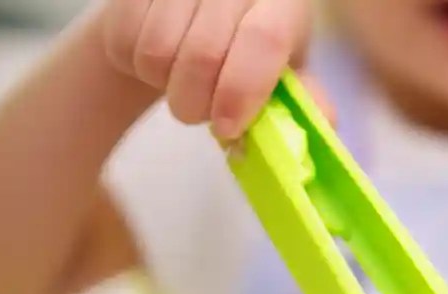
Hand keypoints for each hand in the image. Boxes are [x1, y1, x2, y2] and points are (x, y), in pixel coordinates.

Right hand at [95, 0, 320, 138]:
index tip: (228, 128)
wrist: (198, 4)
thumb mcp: (287, 66)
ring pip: (156, 51)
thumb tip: (324, 123)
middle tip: (202, 115)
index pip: (264, 40)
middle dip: (197, 104)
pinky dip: (134, 67)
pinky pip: (123, 40)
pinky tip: (157, 61)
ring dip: (165, 86)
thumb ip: (303, 95)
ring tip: (180, 82)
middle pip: (204, 54)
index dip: (243, 90)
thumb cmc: (253, 41)